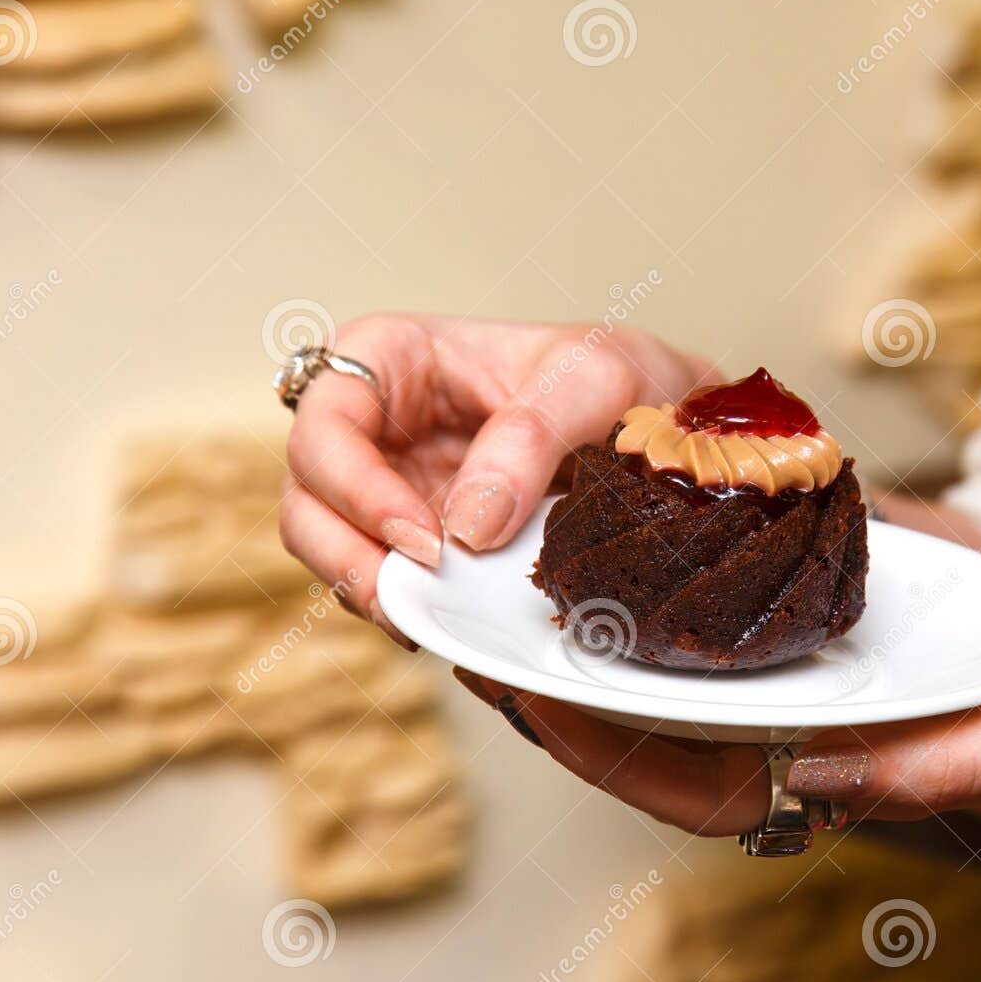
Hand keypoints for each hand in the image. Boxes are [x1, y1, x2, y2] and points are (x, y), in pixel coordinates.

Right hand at [278, 315, 711, 645]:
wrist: (671, 428)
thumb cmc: (619, 376)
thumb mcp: (596, 379)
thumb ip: (531, 436)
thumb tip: (468, 526)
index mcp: (396, 356)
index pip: (327, 417)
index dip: (352, 483)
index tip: (423, 537)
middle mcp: (378, 423)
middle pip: (309, 494)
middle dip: (347, 552)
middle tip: (418, 597)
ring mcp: (391, 486)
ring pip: (329, 547)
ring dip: (369, 592)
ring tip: (432, 621)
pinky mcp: (420, 542)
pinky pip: (383, 582)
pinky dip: (406, 608)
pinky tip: (450, 625)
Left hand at [452, 574, 980, 833]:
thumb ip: (928, 761)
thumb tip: (794, 776)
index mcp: (875, 776)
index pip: (712, 783)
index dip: (612, 747)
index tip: (528, 694)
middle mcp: (853, 733)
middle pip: (692, 722)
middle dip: (591, 682)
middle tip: (491, 622)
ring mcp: (867, 680)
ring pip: (723, 663)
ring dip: (639, 622)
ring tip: (549, 564)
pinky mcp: (892, 628)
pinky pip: (782, 606)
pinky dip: (718, 571)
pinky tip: (667, 518)